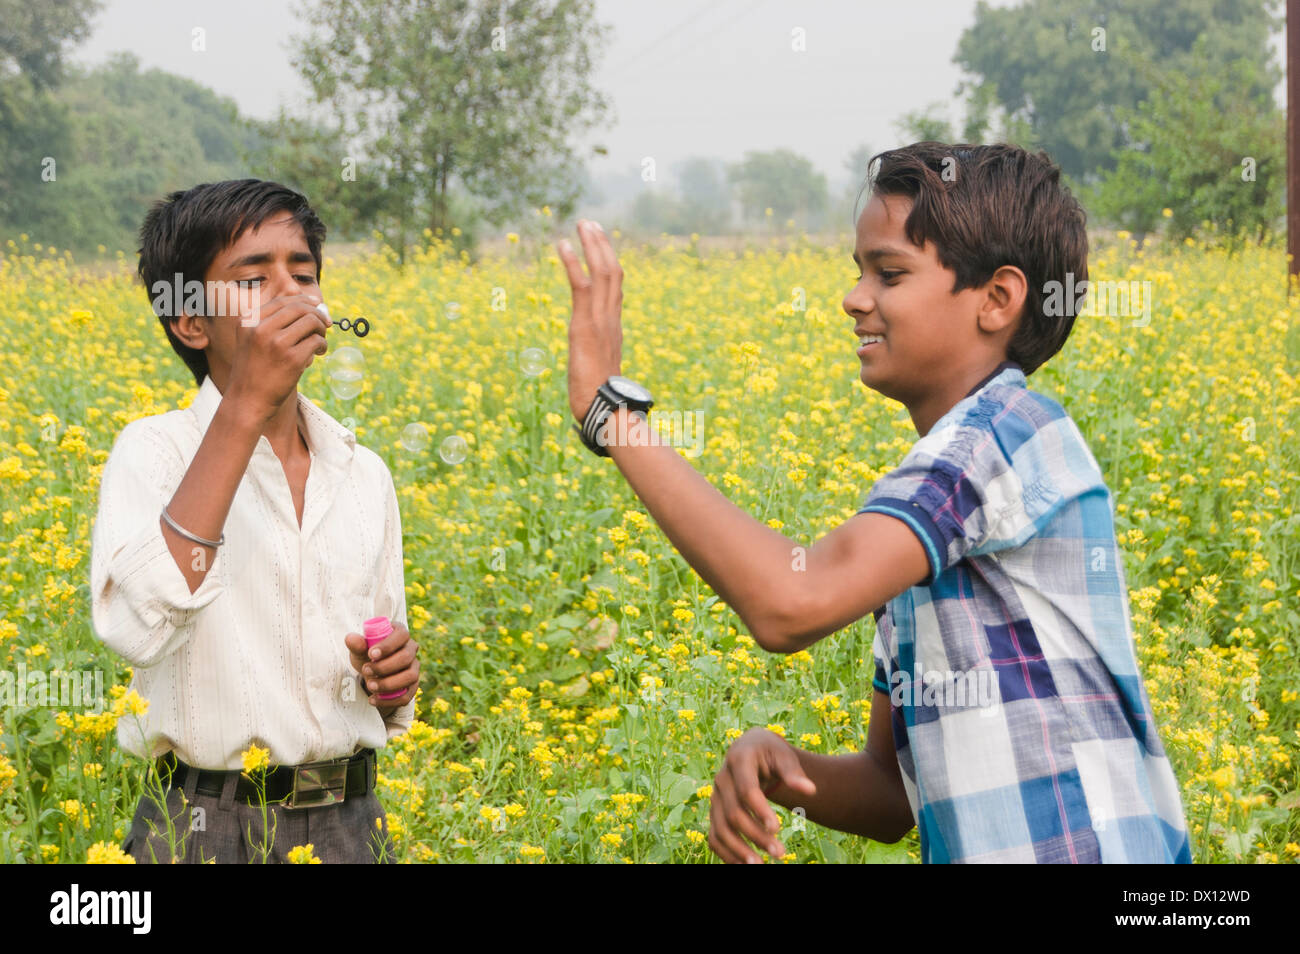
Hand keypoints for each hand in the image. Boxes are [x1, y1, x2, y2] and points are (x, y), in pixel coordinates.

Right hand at [226, 293, 330, 424]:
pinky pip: (316, 341)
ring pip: (311, 322)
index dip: (303, 301)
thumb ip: (272, 324)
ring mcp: (276, 343)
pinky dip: (322, 345)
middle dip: (317, 314)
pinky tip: (318, 353)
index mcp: (248, 321)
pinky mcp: (292, 359)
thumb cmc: (254, 371)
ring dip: (321, 330)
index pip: (281, 301)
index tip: (316, 305)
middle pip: (298, 308)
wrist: (247, 401)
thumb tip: (310, 306)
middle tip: (326, 323)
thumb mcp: (251, 341)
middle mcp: (260, 329)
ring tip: (320, 342)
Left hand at [344, 621, 419, 711]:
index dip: (388, 645)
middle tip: (365, 670)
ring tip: (370, 686)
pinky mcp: (413, 685)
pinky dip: (390, 700)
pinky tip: (373, 699)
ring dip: (389, 683)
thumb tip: (350, 639)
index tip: (371, 654)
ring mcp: (414, 668)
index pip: (401, 635)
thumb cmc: (367, 656)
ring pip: (410, 676)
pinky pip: (407, 695)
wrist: (372, 673)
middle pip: (406, 657)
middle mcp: (411, 649)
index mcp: (401, 634)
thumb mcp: (360, 649)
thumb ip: (356, 644)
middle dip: (384, 666)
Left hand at [556, 220, 622, 421]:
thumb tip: (591, 380)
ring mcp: (600, 320)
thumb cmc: (601, 403)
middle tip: (592, 224)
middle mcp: (611, 319)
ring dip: (592, 244)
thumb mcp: (598, 378)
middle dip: (602, 246)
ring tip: (582, 223)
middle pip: (612, 273)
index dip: (608, 266)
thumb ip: (595, 368)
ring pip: (601, 272)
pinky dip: (572, 263)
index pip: (614, 290)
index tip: (601, 248)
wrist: (606, 411)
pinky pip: (580, 286)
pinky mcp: (585, 325)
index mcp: (614, 329)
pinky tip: (562, 244)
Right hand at [708, 728, 816, 863]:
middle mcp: (722, 779)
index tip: (778, 829)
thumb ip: (793, 773)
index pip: (747, 790)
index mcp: (739, 760)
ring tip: (760, 865)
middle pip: (733, 813)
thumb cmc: (770, 753)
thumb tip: (810, 790)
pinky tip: (744, 865)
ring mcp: (715, 797)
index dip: (760, 811)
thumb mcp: (783, 755)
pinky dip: (726, 853)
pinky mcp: (715, 812)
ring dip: (738, 850)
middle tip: (780, 853)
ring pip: (720, 828)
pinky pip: (715, 837)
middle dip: (755, 836)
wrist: (749, 750)